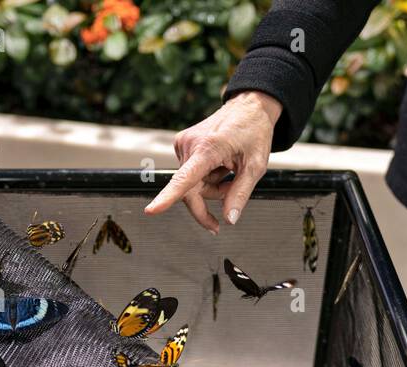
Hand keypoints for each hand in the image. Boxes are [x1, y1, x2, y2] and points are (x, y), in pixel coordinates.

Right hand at [144, 91, 282, 232]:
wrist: (249, 106)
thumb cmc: (253, 131)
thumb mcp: (255, 166)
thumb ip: (240, 194)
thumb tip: (229, 220)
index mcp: (208, 148)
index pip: (184, 179)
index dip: (167, 198)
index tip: (152, 210)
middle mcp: (190, 144)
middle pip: (189, 191)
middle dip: (208, 202)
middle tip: (230, 204)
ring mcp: (184, 143)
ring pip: (191, 185)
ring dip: (211, 187)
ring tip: (230, 172)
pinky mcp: (182, 144)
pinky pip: (191, 174)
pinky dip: (206, 177)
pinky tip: (220, 164)